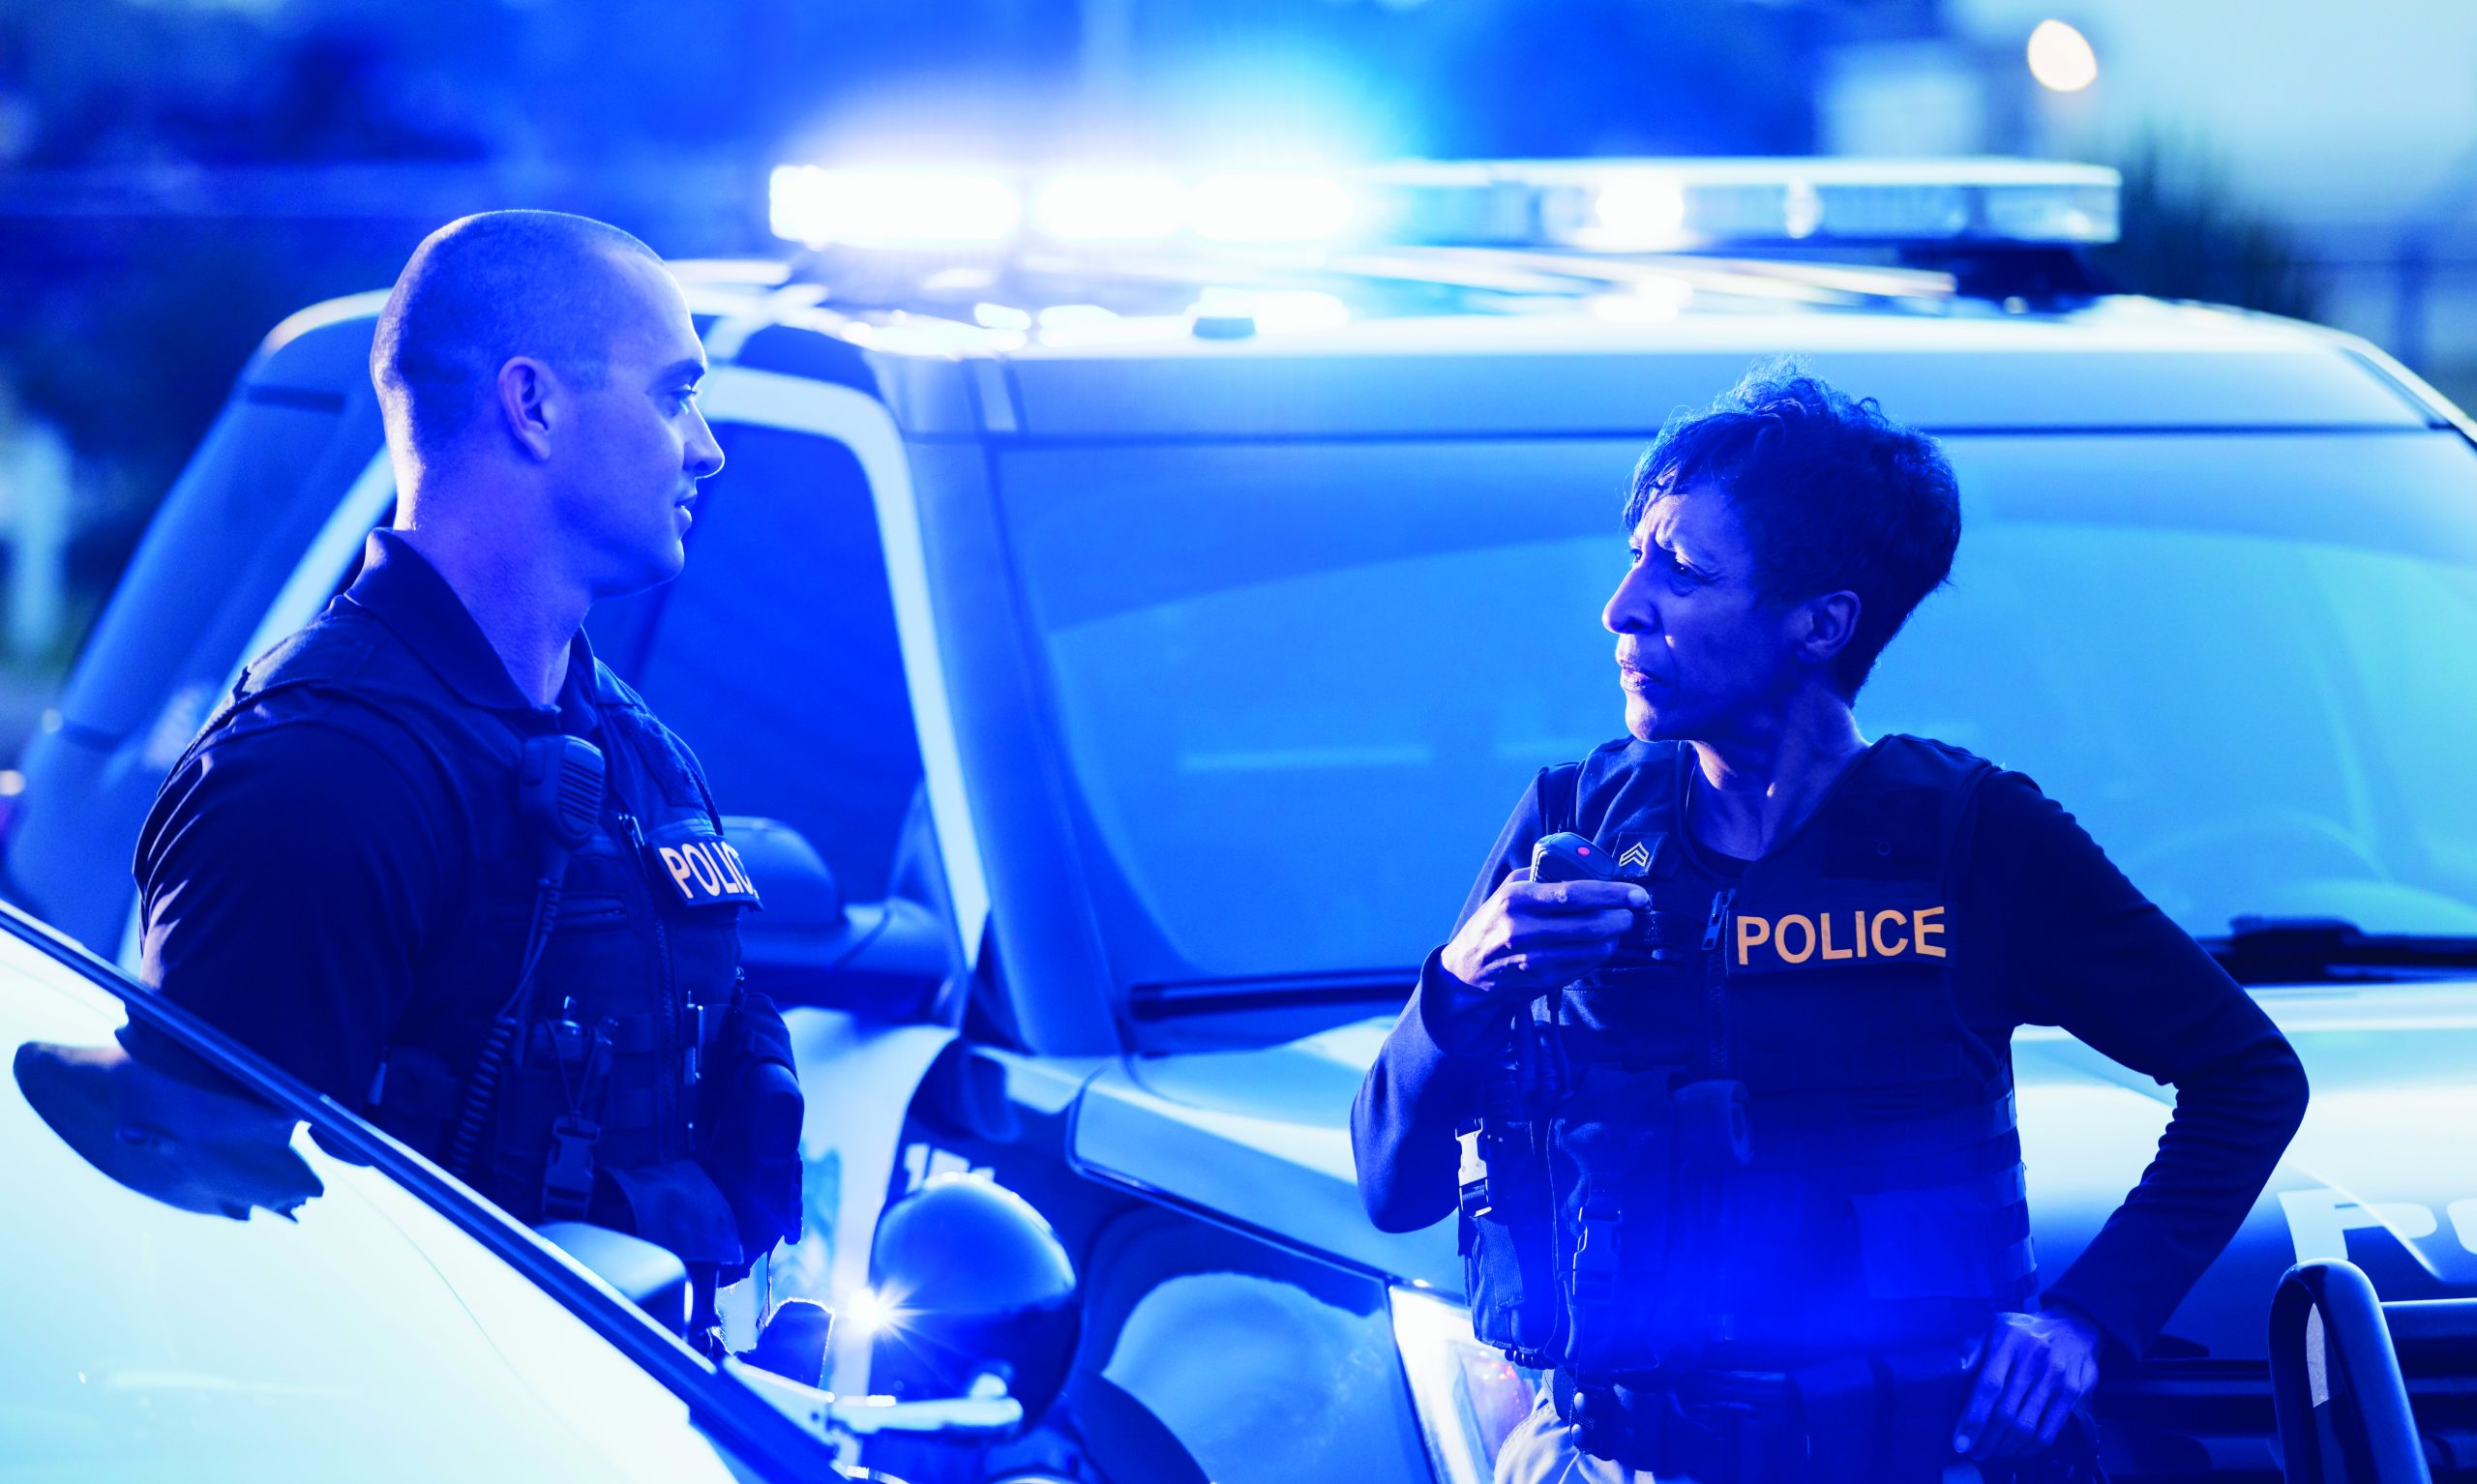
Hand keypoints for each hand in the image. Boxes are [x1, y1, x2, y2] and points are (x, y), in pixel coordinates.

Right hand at [1438, 866, 1648, 1011]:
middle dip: (1620, 918)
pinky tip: (1600, 944)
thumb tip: (1583, 864)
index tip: (1636, 893)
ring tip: (1617, 926)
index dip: (1611, 894)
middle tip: (1631, 911)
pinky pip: (1584, 965)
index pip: (1573, 894)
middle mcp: (1524, 930)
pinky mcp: (1544, 980)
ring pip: (1592, 948)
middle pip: (1589, 925)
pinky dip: (1599, 953)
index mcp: (1516, 899)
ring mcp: (1535, 959)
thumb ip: (1540, 875)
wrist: (1468, 972)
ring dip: (1614, 937)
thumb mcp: (1507, 890)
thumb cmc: (1493, 923)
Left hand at [1953, 1308, 2103, 1460]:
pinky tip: (2020, 1451)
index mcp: (2008, 1341)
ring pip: (2027, 1425)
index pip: (1987, 1387)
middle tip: (1975, 1452)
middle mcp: (2033, 1359)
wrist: (2073, 1325)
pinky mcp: (2073, 1392)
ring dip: (2007, 1446)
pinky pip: (2050, 1429)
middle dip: (1987, 1439)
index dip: (1973, 1419)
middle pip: (2005, 1412)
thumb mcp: (1995, 1327)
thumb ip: (1974, 1348)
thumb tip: (1956, 1368)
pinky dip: (2032, 1447)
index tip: (1960, 1442)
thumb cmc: (2024, 1331)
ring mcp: (2056, 1377)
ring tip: (1994, 1453)